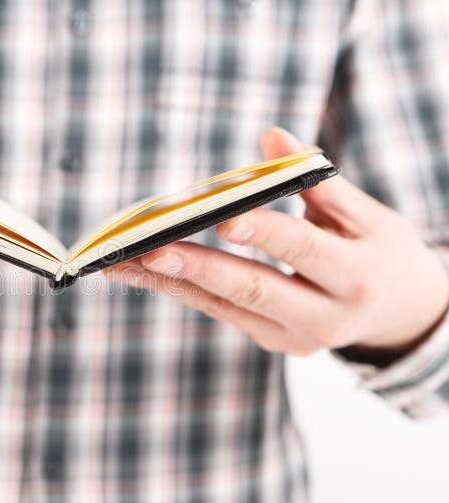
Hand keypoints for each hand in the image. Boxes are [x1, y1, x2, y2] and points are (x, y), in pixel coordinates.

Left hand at [106, 127, 448, 358]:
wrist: (401, 313)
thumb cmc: (381, 252)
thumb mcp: (368, 215)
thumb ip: (318, 181)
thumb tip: (273, 137)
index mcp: (357, 276)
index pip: (303, 250)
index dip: (266, 233)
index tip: (225, 218)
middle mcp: (325, 318)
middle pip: (253, 289)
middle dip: (198, 268)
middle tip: (151, 249)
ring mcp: (296, 338)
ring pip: (225, 307)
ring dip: (171, 283)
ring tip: (124, 264)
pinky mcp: (274, 342)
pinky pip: (221, 313)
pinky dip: (182, 291)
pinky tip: (145, 273)